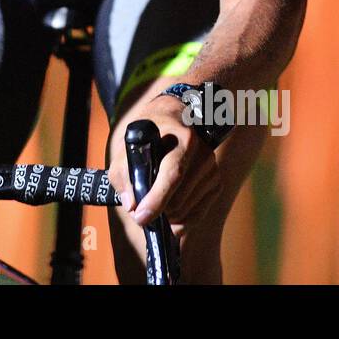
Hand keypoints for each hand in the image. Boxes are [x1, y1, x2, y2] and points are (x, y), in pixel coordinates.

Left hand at [110, 94, 221, 227]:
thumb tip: (131, 206)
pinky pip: (197, 214)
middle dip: (156, 210)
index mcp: (183, 139)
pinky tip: (169, 214)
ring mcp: (212, 170)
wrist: (177, 118)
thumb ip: (123, 174)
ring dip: (167, 215)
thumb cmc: (149, 133)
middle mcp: (202, 155)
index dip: (156, 198)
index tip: (140, 216)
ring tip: (155, 202)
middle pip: (178, 199)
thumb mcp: (128, 144)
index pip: (172, 174)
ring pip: (185, 210)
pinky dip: (180, 220)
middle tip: (141, 208)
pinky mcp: (216, 183)